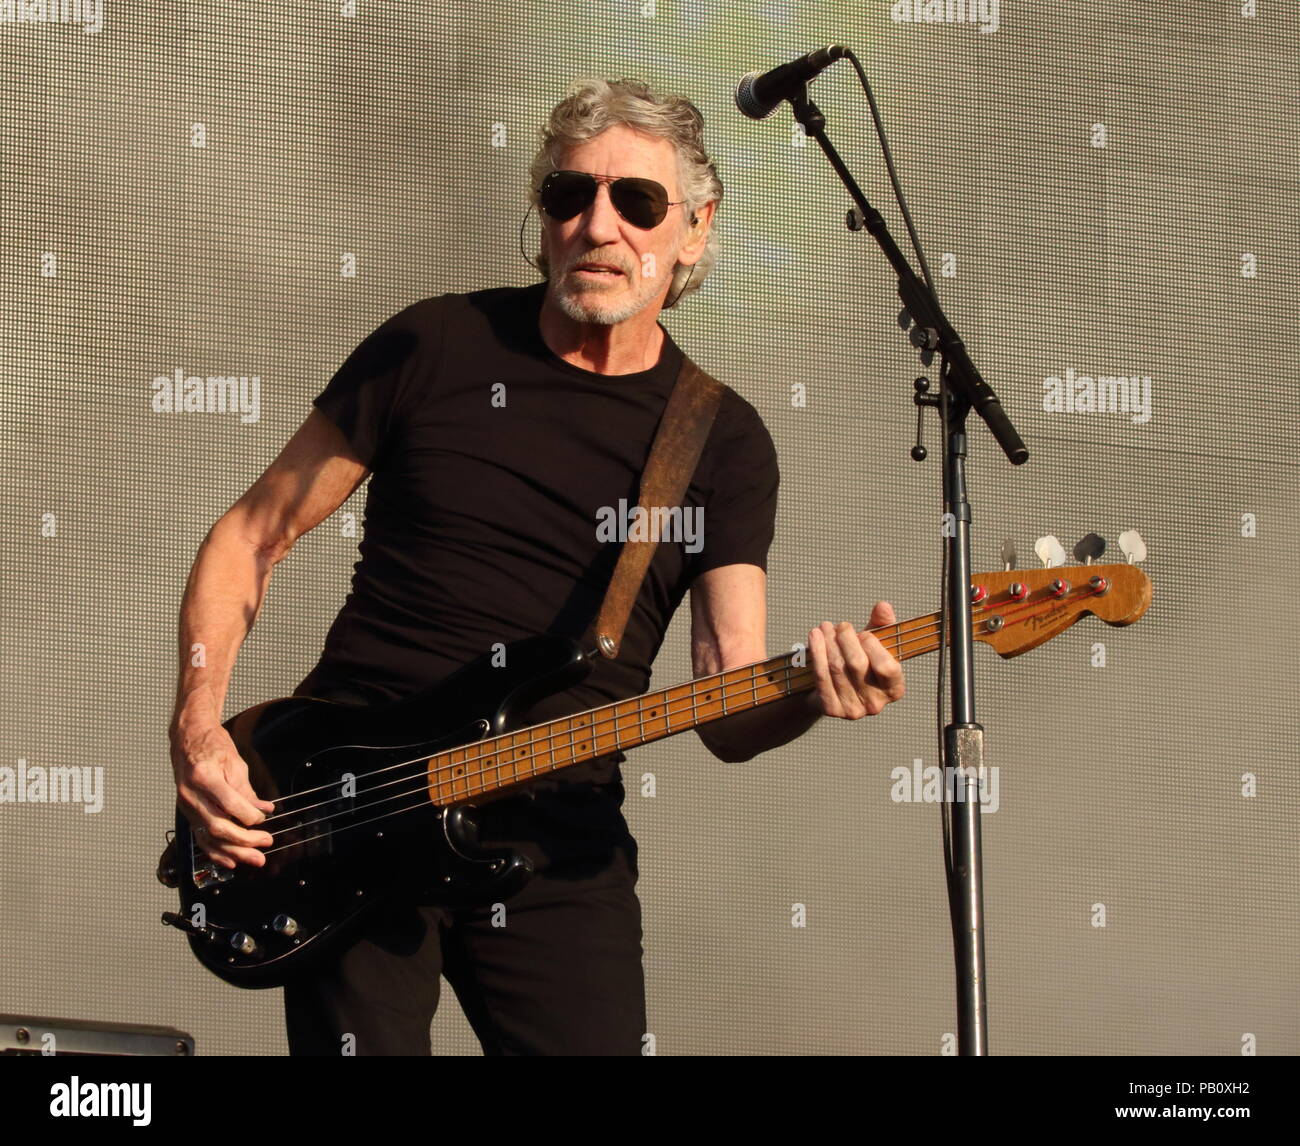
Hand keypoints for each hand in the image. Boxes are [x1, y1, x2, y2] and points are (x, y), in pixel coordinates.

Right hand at [170, 718, 275, 868]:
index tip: (263, 819)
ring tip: (254, 859)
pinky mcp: (187, 812)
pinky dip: (216, 852)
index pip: (229, 804)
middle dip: (244, 840)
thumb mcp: (234, 762)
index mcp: (203, 777)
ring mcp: (186, 806)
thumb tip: (264, 810)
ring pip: (208, 837)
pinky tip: (231, 861)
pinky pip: (200, 837)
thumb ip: (247, 790)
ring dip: (233, 852)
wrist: (187, 738)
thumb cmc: (211, 745)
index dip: (249, 816)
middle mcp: (191, 794)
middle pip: (217, 826)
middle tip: (266, 843)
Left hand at [806, 601, 905, 718]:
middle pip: (857, 664)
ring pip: (836, 668)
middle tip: (840, 626)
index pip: (887, 667)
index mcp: (894, 689)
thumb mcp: (874, 644)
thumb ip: (881, 625)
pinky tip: (814, 636)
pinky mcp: (832, 709)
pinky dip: (816, 652)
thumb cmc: (860, 664)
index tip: (863, 632)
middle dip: (845, 639)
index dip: (873, 646)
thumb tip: (883, 607)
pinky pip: (821, 676)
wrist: (834, 692)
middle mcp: (875, 704)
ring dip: (828, 642)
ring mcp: (853, 710)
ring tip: (825, 627)